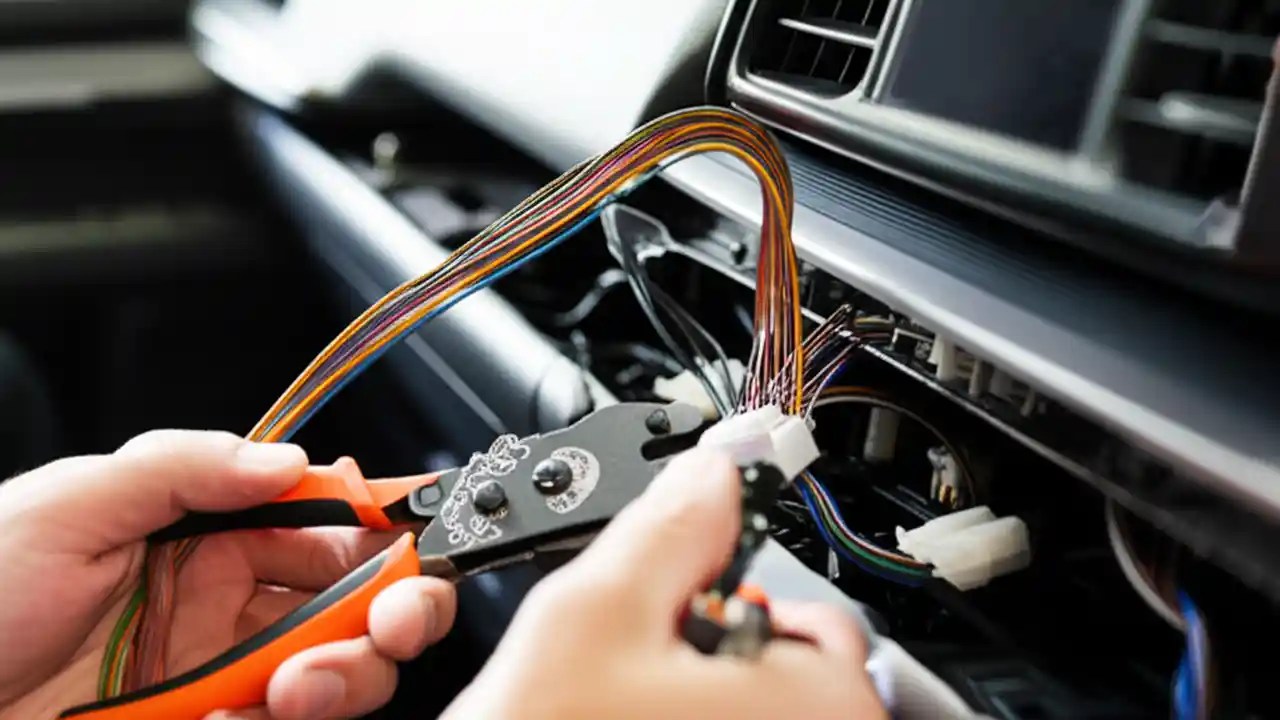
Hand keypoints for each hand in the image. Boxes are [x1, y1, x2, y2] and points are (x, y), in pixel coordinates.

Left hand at [0, 430, 455, 719]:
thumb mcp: (66, 505)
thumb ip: (181, 467)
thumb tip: (291, 461)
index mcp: (204, 533)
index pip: (325, 524)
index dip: (382, 534)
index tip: (413, 549)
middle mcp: (224, 602)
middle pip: (351, 603)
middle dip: (390, 613)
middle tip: (391, 625)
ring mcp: (219, 673)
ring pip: (334, 673)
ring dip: (342, 678)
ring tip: (296, 688)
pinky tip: (237, 717)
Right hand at [442, 450, 886, 719]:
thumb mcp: (592, 613)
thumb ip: (668, 526)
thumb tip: (715, 467)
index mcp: (823, 703)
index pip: (814, 614)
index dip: (724, 602)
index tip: (671, 621)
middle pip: (786, 681)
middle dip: (712, 667)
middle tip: (631, 691)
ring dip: (697, 718)